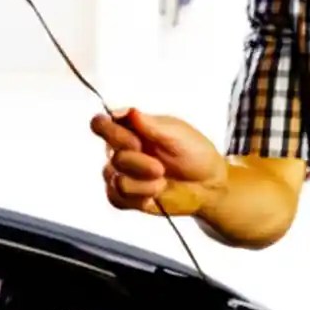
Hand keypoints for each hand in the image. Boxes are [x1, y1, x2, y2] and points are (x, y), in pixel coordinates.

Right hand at [90, 107, 227, 215]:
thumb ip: (152, 125)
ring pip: (114, 178)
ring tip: (162, 180)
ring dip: (143, 182)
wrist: (208, 185)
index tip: (136, 140)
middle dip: (138, 162)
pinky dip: (138, 196)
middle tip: (160, 166)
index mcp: (131, 128)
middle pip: (110, 154)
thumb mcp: (178, 134)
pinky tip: (154, 193)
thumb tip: (129, 111)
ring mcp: (123, 174)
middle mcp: (122, 150)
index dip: (111, 132)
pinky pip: (116, 198)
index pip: (101, 124)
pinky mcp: (126, 197)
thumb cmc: (195, 153)